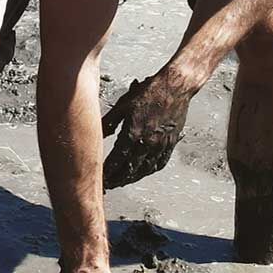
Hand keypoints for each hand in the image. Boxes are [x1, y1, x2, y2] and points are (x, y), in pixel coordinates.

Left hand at [101, 69, 196, 188]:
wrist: (176, 86)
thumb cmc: (148, 92)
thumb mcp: (123, 104)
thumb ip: (109, 122)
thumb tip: (97, 134)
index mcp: (133, 133)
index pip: (117, 159)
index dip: (108, 171)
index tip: (100, 178)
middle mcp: (147, 143)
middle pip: (130, 169)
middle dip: (118, 179)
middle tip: (109, 186)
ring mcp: (161, 145)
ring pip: (145, 169)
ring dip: (133, 178)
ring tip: (123, 181)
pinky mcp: (171, 143)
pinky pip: (160, 163)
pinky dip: (149, 171)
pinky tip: (143, 172)